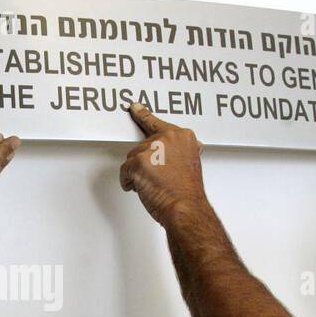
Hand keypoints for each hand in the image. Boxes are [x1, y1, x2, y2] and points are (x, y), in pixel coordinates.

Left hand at [122, 102, 208, 227]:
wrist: (185, 208)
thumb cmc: (187, 192)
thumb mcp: (191, 164)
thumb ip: (180, 152)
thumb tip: (177, 152)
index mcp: (182, 136)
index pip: (156, 123)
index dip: (143, 116)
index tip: (135, 108)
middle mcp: (167, 138)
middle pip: (142, 146)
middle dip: (145, 164)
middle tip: (158, 178)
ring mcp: (152, 149)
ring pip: (132, 158)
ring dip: (138, 174)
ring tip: (155, 184)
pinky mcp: (138, 162)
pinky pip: (124, 172)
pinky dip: (130, 183)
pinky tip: (144, 188)